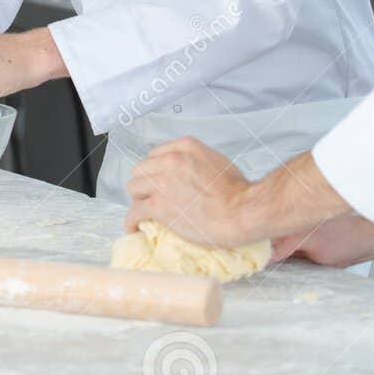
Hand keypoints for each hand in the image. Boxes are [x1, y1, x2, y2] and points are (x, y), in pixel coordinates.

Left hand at [123, 137, 255, 247]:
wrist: (241, 212)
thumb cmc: (238, 192)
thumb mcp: (218, 162)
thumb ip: (197, 161)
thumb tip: (189, 173)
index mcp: (185, 147)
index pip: (156, 154)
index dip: (155, 170)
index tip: (158, 181)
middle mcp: (170, 160)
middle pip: (141, 169)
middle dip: (145, 183)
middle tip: (152, 197)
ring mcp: (162, 182)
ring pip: (134, 188)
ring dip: (138, 200)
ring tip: (144, 211)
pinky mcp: (158, 206)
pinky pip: (134, 212)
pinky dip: (132, 221)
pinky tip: (134, 227)